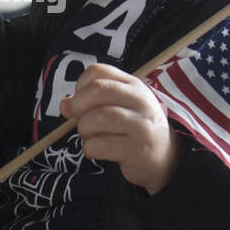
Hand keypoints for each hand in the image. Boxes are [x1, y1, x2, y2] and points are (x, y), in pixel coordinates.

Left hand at [60, 64, 184, 194]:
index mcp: (133, 85)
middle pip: (97, 90)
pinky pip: (101, 145)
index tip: (81, 101)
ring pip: (98, 118)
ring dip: (84, 129)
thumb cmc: (133, 128)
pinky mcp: (137, 150)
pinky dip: (90, 149)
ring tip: (90, 136)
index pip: (97, 72)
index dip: (80, 86)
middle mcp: (140, 101)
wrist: (165, 157)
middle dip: (78, 105)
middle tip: (76, 119)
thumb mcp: (118, 107)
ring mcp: (141, 125)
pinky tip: (96, 150)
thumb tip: (64, 105)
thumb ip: (91, 101)